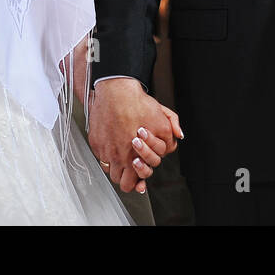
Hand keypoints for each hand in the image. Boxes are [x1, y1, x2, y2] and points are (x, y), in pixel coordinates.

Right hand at [88, 77, 182, 194]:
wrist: (116, 91)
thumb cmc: (136, 104)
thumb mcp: (162, 117)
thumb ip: (172, 129)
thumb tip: (178, 136)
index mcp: (138, 155)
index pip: (139, 180)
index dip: (141, 178)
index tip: (140, 172)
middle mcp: (120, 157)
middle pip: (124, 183)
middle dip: (130, 178)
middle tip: (132, 168)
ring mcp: (106, 151)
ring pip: (111, 173)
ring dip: (117, 167)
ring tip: (122, 158)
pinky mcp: (96, 144)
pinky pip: (101, 158)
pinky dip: (106, 155)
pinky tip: (113, 145)